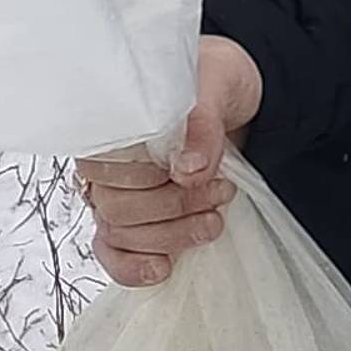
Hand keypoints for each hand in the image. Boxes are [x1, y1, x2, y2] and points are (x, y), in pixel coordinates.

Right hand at [73, 36, 264, 287]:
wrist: (243, 96)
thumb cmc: (218, 82)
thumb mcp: (218, 86)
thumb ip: (201, 123)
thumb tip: (187, 168)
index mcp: (113, 125)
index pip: (107, 171)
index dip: (153, 181)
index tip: (200, 173)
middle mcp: (107, 162)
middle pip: (115, 209)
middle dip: (174, 208)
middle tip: (220, 192)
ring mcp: (118, 194)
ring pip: (119, 235)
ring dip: (171, 236)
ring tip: (213, 220)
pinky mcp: (137, 222)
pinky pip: (113, 254)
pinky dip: (134, 268)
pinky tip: (163, 268)